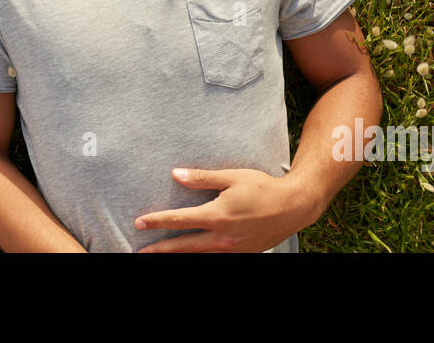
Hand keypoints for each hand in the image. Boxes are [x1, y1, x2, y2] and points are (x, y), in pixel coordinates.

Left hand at [133, 168, 320, 252]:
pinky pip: (216, 258)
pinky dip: (201, 257)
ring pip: (199, 256)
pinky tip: (193, 256)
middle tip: (141, 252)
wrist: (294, 207)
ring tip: (161, 257)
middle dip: (160, 249)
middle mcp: (222, 237)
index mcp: (217, 216)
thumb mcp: (232, 177)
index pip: (179, 220)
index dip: (157, 221)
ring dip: (178, 257)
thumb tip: (175, 174)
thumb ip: (202, 178)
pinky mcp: (242, 254)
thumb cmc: (262, 187)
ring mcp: (232, 249)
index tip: (139, 222)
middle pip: (183, 246)